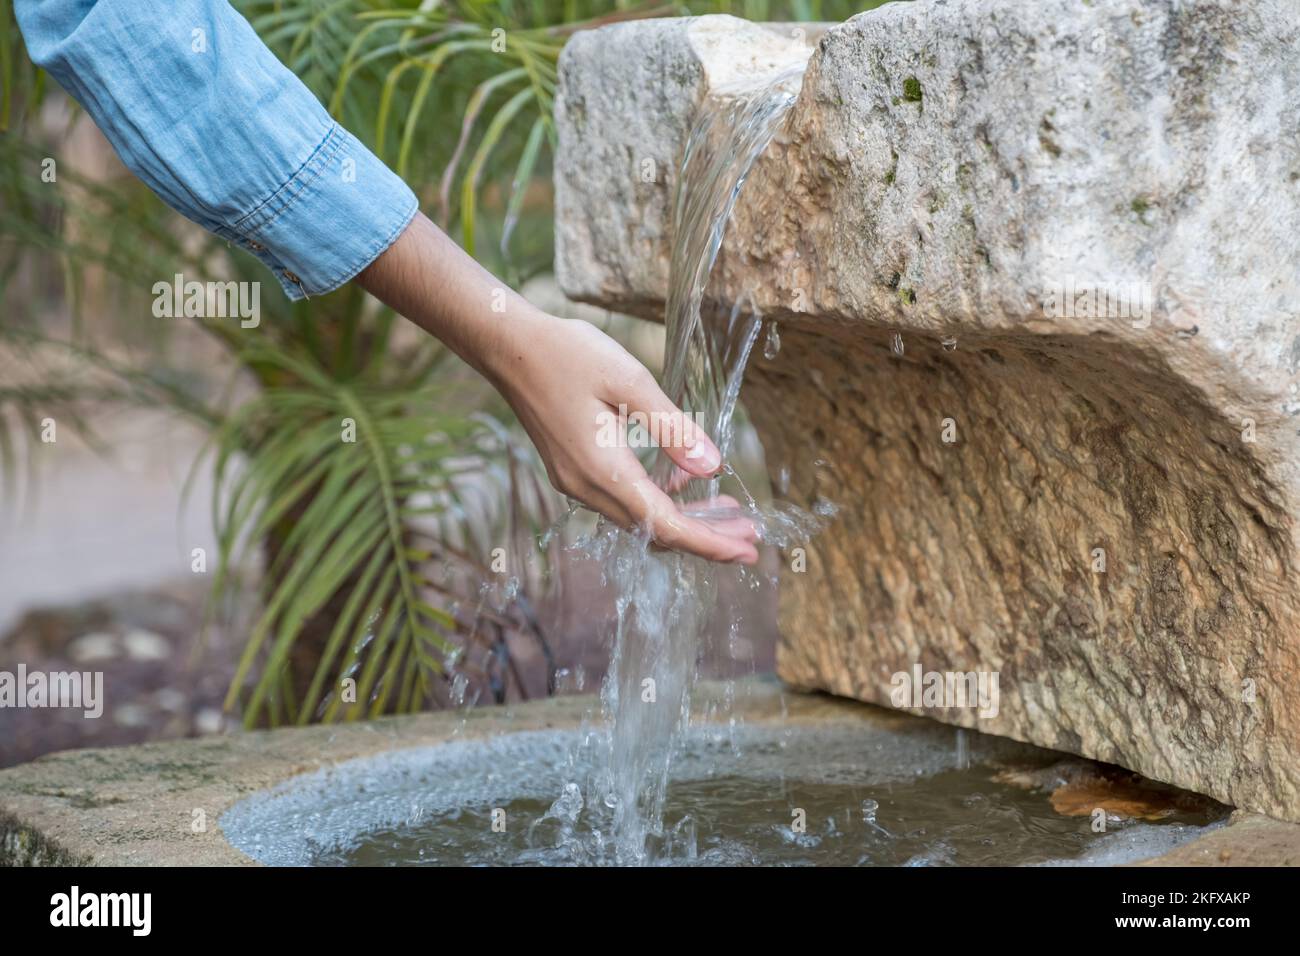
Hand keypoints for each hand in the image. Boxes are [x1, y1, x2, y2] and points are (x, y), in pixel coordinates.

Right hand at [356, 213, 756, 563]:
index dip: (709, 542)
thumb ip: (673, 428)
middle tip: (750, 537)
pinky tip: (684, 478)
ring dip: (684, 519)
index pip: (664, 525)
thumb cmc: (568, 354)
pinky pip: (623, 500)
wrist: (508, 346)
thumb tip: (713, 466)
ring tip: (729, 510)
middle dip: (705, 537)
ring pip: (640, 518)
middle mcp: (587, 487)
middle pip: (655, 531)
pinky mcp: (573, 470)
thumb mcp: (630, 382)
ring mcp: (576, 482)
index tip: (747, 550)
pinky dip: (658, 499)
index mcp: (603, 470)